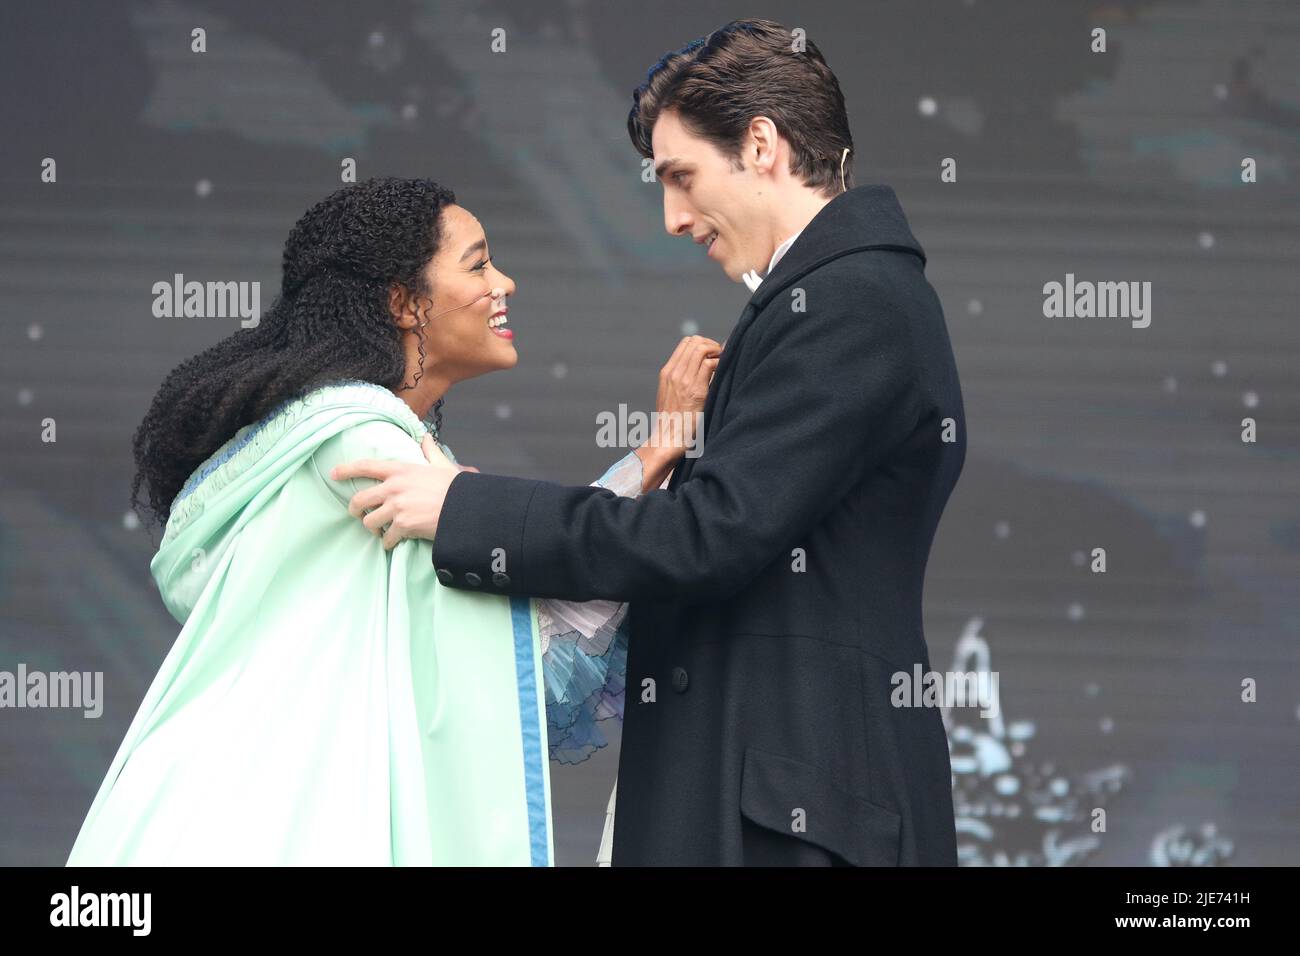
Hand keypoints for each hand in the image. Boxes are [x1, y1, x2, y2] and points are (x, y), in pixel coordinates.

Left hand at [330, 433, 460, 549]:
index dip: (346, 470)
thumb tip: (426, 438)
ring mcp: (397, 507)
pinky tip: (394, 542)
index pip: (366, 466)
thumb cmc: (455, 488)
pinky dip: (389, 543)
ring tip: (382, 531)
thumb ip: (430, 451)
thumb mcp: (442, 465)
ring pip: (370, 522)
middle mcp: (394, 487)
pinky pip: (386, 538)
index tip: (333, 474)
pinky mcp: (402, 525)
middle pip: (360, 500)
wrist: (466, 509)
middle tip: (358, 515)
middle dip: (355, 510)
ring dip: (374, 529)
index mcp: (400, 470)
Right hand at [636, 335, 721, 485]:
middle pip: (694, 341)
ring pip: (701, 348)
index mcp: (667, 373)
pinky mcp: (695, 390)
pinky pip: (710, 364)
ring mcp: (683, 380)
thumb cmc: (675, 422)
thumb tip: (704, 367)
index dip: (703, 343)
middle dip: (712, 345)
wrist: (668, 440)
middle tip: (721, 358)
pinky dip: (720, 364)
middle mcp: (673, 373)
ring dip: (717, 353)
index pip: (686, 342)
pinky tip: (723, 375)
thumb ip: (683, 380)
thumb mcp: (672, 396)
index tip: (713, 355)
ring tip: (723, 365)